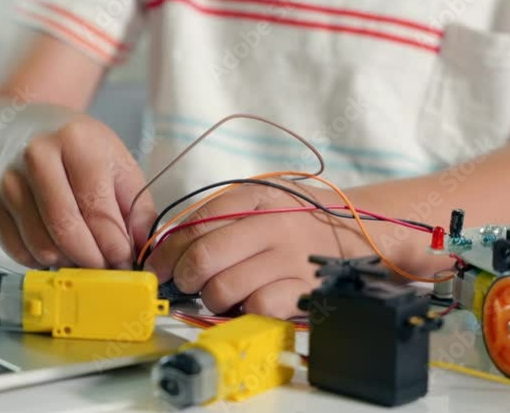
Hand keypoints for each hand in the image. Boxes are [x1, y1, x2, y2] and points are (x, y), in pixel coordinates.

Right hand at [0, 114, 154, 269]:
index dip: (114, 245)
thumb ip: (136, 206)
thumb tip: (143, 247)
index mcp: (75, 141)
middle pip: (65, 231)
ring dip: (67, 262)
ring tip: (83, 253)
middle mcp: (35, 156)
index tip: (125, 260)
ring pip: (41, 247)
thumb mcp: (117, 162)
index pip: (96, 208)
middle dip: (92, 260)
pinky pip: (18, 251)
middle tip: (107, 267)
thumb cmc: (76, 147)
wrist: (24, 127)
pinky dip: (41, 261)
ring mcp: (7, 179)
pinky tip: (57, 248)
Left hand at [144, 182, 367, 318]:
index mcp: (254, 197)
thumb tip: (165, 249)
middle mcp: (273, 224)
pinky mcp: (305, 289)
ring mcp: (290, 258)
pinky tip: (250, 302)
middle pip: (204, 258)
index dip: (166, 251)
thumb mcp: (256, 202)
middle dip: (185, 278)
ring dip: (212, 298)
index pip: (195, 225)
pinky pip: (257, 308)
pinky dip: (245, 311)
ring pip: (224, 288)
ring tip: (222, 294)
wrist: (352, 230)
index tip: (157, 268)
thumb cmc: (291, 220)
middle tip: (187, 284)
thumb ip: (215, 217)